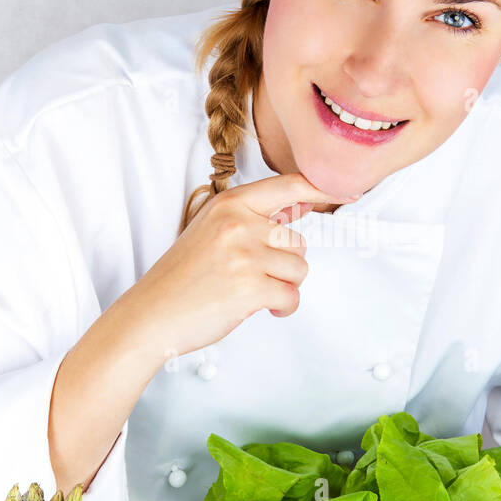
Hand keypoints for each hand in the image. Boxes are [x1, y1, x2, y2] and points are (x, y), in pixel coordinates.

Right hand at [129, 173, 358, 362]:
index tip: (350, 190)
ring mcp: (246, 255)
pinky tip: (261, 309)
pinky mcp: (251, 288)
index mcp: (231, 204)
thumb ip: (253, 218)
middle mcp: (240, 224)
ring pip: (299, 271)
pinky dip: (282, 308)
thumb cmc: (182, 277)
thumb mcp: (212, 230)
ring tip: (251, 293)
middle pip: (299, 242)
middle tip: (253, 277)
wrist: (151, 314)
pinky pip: (292, 297)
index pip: (289, 186)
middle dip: (285, 266)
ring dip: (283, 288)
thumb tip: (301, 205)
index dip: (323, 187)